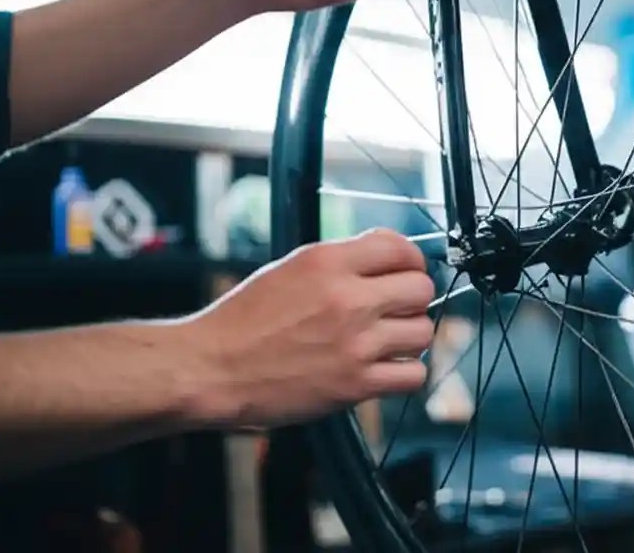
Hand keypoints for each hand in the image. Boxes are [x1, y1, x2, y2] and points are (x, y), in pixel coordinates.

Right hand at [185, 229, 435, 427]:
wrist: (209, 369)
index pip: (400, 248)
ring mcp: (355, 343)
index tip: (405, 271)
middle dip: (413, 298)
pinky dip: (405, 373)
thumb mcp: (289, 269)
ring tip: (389, 341)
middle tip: (397, 308)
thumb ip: (339, 262)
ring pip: (423, 332)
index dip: (409, 260)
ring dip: (410, 336)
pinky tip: (386, 369)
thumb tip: (385, 257)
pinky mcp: (355, 385)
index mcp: (328, 263)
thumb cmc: (242, 322)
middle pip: (421, 289)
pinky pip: (413, 376)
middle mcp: (347, 299)